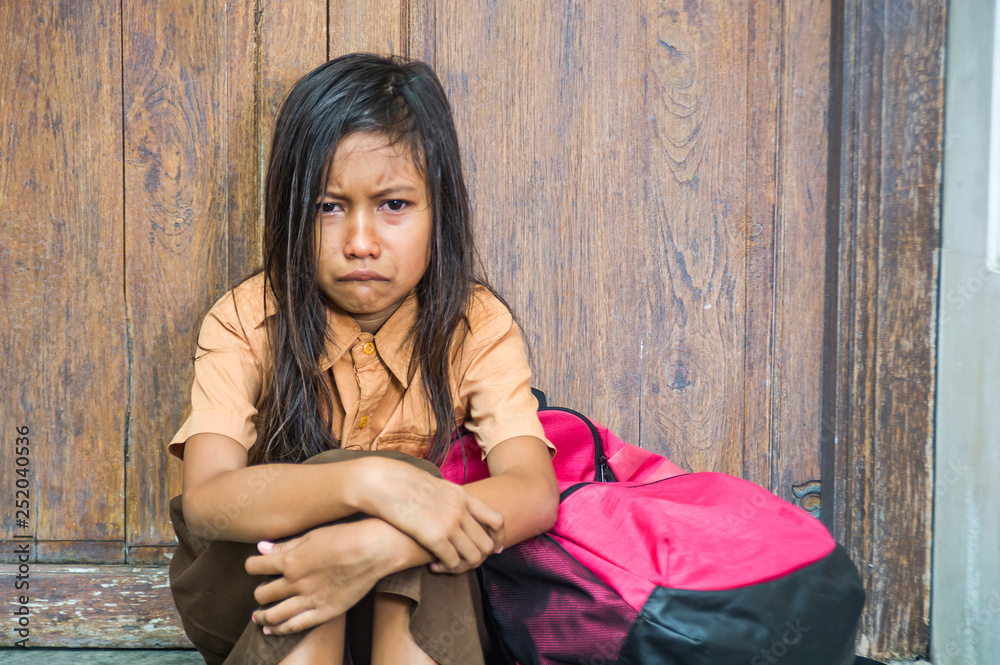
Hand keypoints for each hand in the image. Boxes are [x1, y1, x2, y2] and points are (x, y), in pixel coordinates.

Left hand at [244, 519, 389, 634]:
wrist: (376, 548)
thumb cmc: (346, 536)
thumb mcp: (312, 535)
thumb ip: (285, 545)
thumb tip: (261, 547)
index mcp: (291, 560)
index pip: (255, 566)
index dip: (251, 566)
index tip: (254, 566)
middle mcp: (296, 582)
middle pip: (263, 593)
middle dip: (258, 593)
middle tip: (261, 592)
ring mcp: (310, 599)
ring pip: (274, 614)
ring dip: (262, 616)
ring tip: (258, 616)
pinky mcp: (325, 611)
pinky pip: (295, 625)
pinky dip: (279, 629)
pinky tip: (271, 629)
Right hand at [360, 458, 504, 571]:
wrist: (383, 483)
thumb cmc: (404, 485)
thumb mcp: (436, 485)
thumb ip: (451, 499)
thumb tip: (459, 510)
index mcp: (463, 496)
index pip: (497, 520)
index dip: (498, 538)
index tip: (494, 548)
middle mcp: (461, 509)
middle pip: (486, 543)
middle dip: (478, 557)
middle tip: (462, 562)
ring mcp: (450, 523)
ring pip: (473, 556)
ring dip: (462, 566)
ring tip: (447, 565)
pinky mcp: (435, 537)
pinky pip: (453, 561)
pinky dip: (446, 568)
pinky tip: (433, 566)